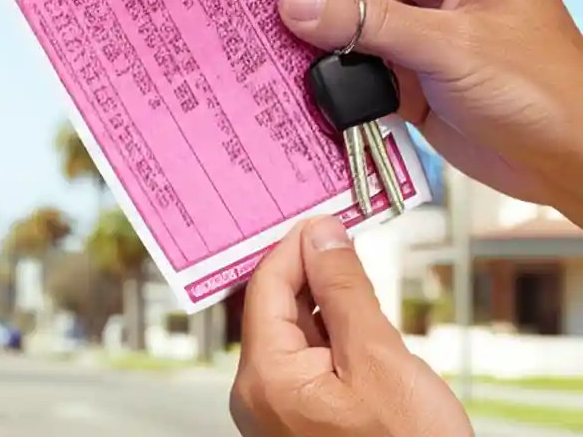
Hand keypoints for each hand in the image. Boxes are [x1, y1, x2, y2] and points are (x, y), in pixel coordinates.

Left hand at [230, 216, 471, 436]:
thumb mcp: (379, 359)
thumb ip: (345, 291)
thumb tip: (322, 235)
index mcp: (264, 377)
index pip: (264, 288)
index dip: (293, 246)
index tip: (323, 218)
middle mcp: (256, 394)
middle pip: (272, 309)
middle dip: (305, 270)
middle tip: (339, 234)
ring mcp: (274, 411)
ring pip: (290, 334)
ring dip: (320, 301)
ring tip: (353, 271)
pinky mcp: (297, 422)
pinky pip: (303, 362)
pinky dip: (327, 334)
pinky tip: (355, 318)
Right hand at [278, 0, 582, 221]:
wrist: (572, 162)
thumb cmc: (543, 92)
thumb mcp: (451, 48)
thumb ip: (369, 23)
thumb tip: (296, 1)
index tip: (283, 12)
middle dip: (320, 21)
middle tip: (276, 46)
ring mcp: (424, 33)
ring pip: (352, 33)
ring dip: (325, 57)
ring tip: (291, 75)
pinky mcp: (413, 75)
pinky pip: (361, 71)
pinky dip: (340, 86)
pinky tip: (318, 98)